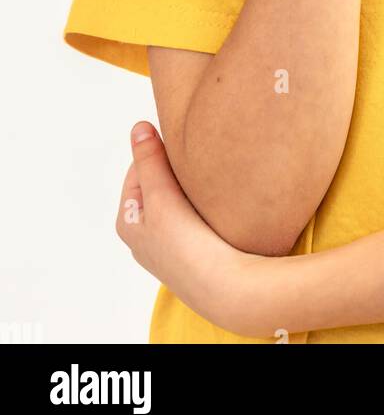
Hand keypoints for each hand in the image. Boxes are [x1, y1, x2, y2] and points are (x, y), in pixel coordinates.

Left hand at [115, 121, 260, 335]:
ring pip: (177, 199)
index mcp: (127, 221)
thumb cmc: (185, 246)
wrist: (225, 287)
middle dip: (175, 169)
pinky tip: (216, 202)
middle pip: (157, 184)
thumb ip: (149, 160)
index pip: (138, 169)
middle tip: (197, 158)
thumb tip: (138, 127)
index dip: (158, 151)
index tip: (180, 140)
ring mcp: (170, 244)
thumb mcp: (160, 196)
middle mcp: (145, 235)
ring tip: (207, 178)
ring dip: (190, 186)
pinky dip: (202, 203)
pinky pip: (194, 215)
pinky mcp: (193, 250)